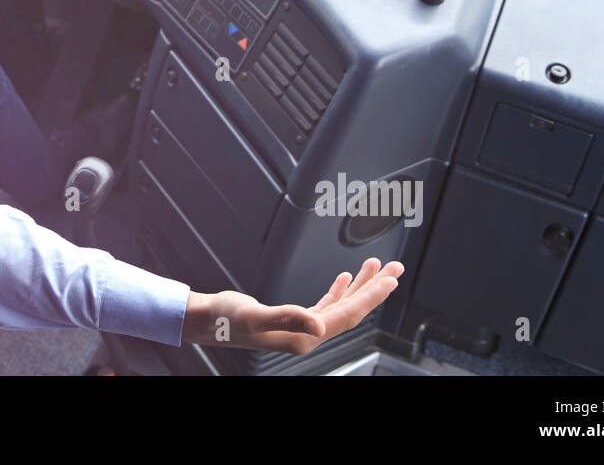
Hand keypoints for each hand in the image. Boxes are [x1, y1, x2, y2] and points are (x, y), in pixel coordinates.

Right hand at [181, 258, 403, 354]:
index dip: (370, 296)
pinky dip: (339, 290)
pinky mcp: (294, 320)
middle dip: (375, 288)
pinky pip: (326, 304)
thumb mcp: (255, 316)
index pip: (347, 314)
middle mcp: (309, 335)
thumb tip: (319, 326)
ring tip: (378, 267)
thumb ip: (288, 318)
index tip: (390, 279)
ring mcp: (303, 328)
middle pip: (351, 310)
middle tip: (396, 268)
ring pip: (342, 305)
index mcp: (305, 337)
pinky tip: (346, 278)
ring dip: (361, 286)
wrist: (207, 322)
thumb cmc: (226, 319)